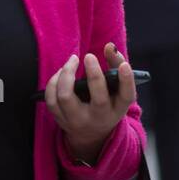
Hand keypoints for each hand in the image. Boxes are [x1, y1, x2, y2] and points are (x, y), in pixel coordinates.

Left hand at [44, 43, 135, 163]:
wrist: (92, 133)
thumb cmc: (107, 102)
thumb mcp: (118, 89)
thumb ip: (116, 65)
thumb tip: (109, 46)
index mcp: (118, 109)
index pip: (126, 96)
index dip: (126, 80)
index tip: (124, 65)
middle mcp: (100, 117)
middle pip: (98, 99)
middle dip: (94, 75)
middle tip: (89, 56)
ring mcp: (78, 121)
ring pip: (66, 97)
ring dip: (67, 74)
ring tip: (73, 61)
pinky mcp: (61, 120)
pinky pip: (51, 100)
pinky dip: (53, 82)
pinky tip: (61, 73)